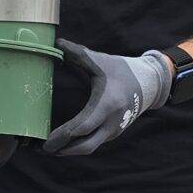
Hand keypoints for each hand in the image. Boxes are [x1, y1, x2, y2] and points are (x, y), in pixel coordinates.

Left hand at [41, 38, 171, 158]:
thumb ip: (78, 54)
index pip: (83, 127)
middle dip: (64, 149)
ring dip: (70, 149)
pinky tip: (65, 144)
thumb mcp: (100, 61)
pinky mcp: (114, 133)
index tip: (47, 140)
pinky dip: (79, 145)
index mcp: (107, 104)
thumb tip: (57, 43)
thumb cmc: (120, 70)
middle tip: (44, 150)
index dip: (63, 136)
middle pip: (86, 145)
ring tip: (51, 149)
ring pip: (90, 147)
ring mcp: (114, 130)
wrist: (148, 83)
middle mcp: (112, 121)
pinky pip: (95, 143)